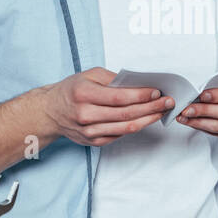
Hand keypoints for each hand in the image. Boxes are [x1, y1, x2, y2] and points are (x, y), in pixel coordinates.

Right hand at [44, 67, 173, 146]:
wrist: (49, 112)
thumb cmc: (71, 90)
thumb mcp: (89, 75)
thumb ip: (113, 79)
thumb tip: (140, 84)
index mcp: (84, 94)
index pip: (119, 97)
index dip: (141, 95)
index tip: (157, 91)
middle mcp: (86, 115)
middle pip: (126, 114)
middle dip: (151, 107)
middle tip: (168, 102)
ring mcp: (89, 132)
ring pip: (126, 128)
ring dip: (148, 120)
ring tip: (162, 111)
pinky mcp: (93, 142)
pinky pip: (120, 135)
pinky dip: (135, 127)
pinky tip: (146, 119)